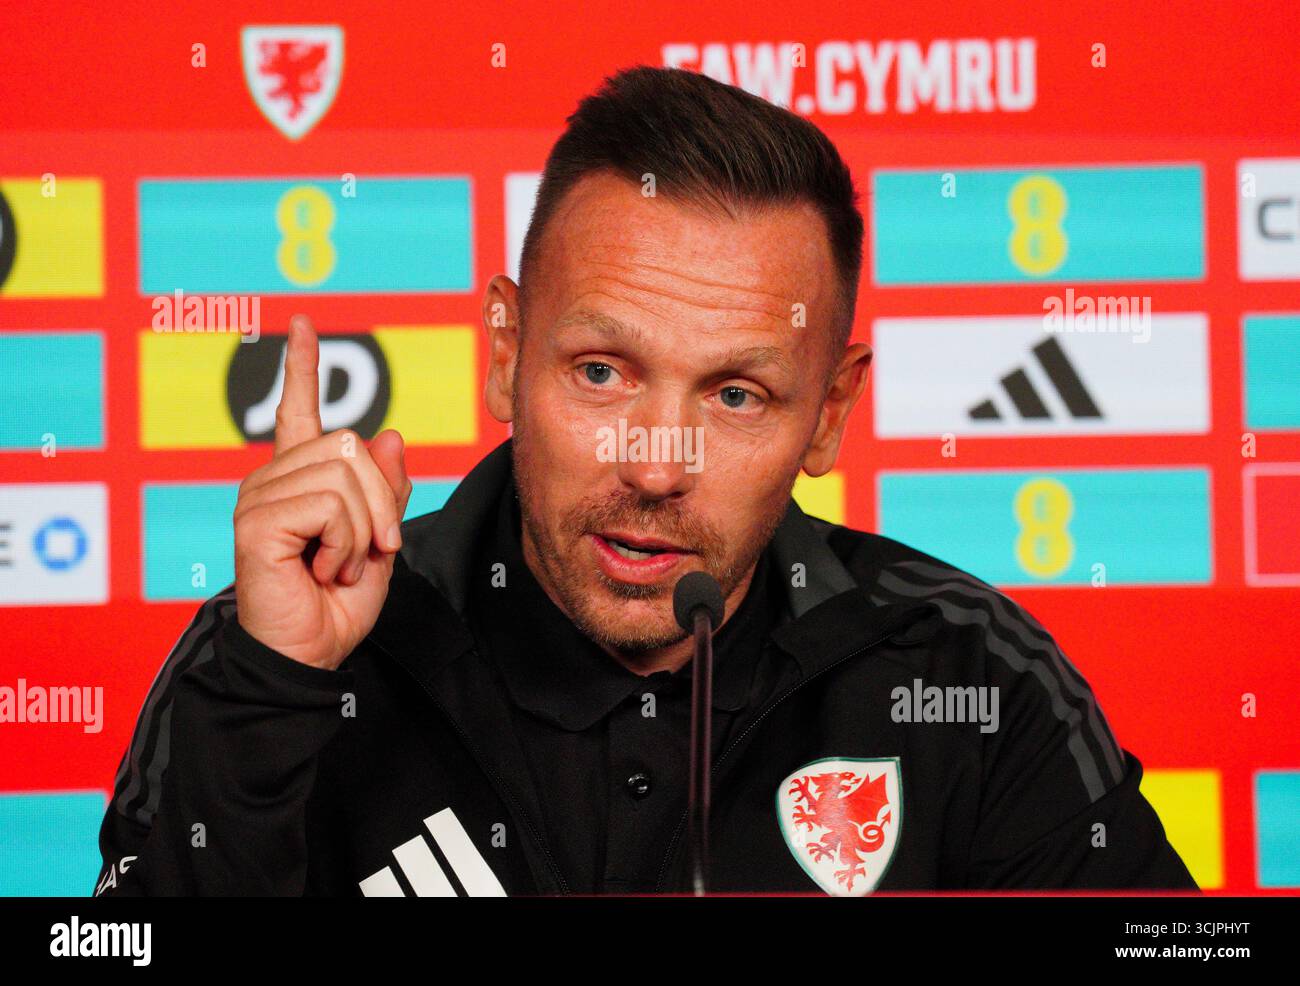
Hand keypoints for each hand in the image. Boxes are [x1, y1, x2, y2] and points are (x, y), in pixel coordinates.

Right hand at [232, 315, 411, 669]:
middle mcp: (273, 478)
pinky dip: (346, 543)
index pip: (298, 410)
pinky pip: (331, 505)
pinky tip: (321, 569)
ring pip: (346, 474)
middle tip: (367, 551)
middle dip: (381, 503)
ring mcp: (260, 496)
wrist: (312, 654)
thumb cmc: (338, 602)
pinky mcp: (258, 519)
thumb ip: (386, 489)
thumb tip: (389, 433)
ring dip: (364, 530)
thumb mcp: (380, 539)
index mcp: (299, 478)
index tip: (301, 323)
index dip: (302, 366)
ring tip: (336, 565)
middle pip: (352, 446)